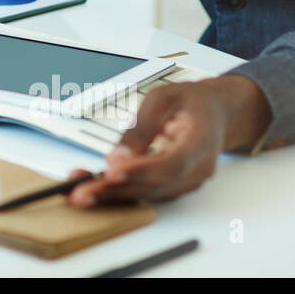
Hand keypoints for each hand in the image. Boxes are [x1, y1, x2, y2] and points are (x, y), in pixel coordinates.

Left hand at [66, 75, 272, 205]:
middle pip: (154, 187)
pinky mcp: (172, 186)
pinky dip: (118, 192)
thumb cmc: (192, 102)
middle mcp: (196, 170)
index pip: (171, 164)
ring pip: (147, 195)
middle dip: (115, 191)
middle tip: (80, 192)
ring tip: (78, 192)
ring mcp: (186, 182)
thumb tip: (116, 156)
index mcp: (201, 142)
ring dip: (111, 196)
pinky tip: (93, 188)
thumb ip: (141, 126)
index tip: (111, 173)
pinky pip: (145, 193)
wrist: (216, 114)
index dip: (140, 171)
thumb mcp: (164, 97)